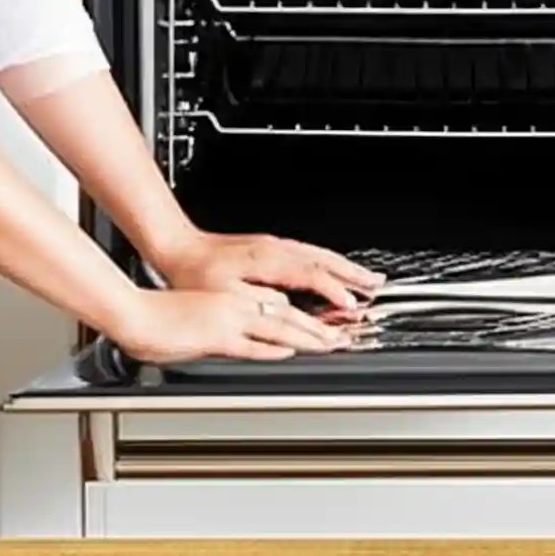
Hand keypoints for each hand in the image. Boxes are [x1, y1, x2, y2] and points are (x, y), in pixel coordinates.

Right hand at [111, 289, 351, 363]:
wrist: (134, 314)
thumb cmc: (161, 318)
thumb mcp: (202, 318)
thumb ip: (228, 330)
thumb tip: (245, 341)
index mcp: (233, 300)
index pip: (279, 308)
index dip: (306, 319)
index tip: (325, 328)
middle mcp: (236, 305)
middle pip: (288, 316)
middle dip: (318, 329)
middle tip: (341, 337)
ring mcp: (228, 319)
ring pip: (278, 327)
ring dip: (306, 337)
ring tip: (329, 344)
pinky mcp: (215, 335)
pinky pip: (250, 343)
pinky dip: (271, 348)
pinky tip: (288, 351)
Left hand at [151, 231, 385, 310]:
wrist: (178, 246)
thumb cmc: (194, 272)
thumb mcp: (224, 295)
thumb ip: (260, 303)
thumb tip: (287, 309)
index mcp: (268, 261)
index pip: (312, 275)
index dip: (334, 291)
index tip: (351, 303)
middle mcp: (276, 250)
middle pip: (324, 260)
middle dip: (353, 273)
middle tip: (376, 285)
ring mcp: (275, 245)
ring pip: (320, 254)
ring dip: (346, 265)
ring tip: (366, 276)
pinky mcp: (271, 246)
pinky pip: (310, 252)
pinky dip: (330, 260)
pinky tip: (336, 266)